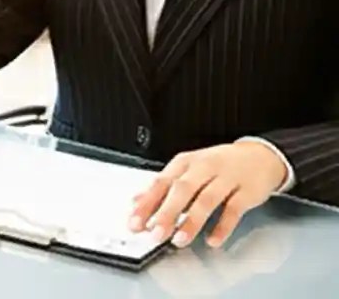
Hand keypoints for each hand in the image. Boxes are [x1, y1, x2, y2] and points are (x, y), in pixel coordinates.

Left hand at [129, 141, 287, 248]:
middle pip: (182, 190)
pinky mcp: (247, 191)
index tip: (135, 222)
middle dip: (167, 213)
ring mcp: (227, 178)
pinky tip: (212, 240)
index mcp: (185, 163)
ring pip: (206, 200)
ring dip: (192, 222)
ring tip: (179, 240)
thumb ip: (163, 187)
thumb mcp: (188, 170)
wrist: (260, 155)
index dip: (146, 203)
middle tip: (155, 233)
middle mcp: (204, 168)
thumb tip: (135, 202)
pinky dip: (223, 226)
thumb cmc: (218, 165)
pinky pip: (234, 210)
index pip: (160, 182)